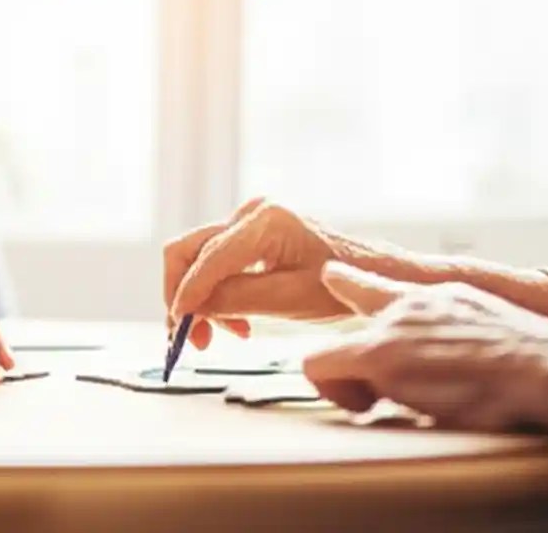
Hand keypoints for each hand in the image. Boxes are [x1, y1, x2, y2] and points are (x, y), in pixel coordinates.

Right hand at [164, 198, 352, 348]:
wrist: (370, 276)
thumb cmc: (339, 288)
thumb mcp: (289, 300)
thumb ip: (236, 299)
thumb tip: (191, 307)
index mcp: (266, 220)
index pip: (207, 258)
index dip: (186, 294)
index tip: (177, 329)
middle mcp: (251, 212)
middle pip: (188, 249)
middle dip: (183, 295)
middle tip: (191, 336)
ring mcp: (248, 219)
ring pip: (197, 258)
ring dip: (199, 298)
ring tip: (220, 334)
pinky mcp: (249, 233)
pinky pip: (215, 261)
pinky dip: (215, 292)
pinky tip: (235, 321)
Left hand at [304, 263, 547, 479]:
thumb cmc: (540, 372)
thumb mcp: (503, 341)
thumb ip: (471, 344)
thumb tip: (474, 368)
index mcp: (443, 300)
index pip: (388, 287)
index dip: (354, 284)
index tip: (333, 276)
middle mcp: (410, 306)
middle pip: (356, 332)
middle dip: (361, 371)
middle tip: (378, 402)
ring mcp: (391, 326)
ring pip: (332, 353)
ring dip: (349, 387)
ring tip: (377, 409)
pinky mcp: (378, 354)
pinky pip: (321, 366)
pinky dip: (337, 392)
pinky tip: (367, 409)